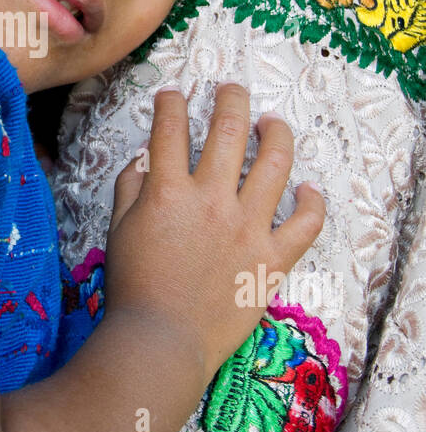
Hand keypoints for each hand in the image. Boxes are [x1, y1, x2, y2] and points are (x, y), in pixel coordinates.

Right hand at [103, 83, 324, 378]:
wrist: (162, 341)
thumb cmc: (132, 288)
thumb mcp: (118, 231)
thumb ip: (130, 189)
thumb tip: (143, 161)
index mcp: (168, 192)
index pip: (170, 130)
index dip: (171, 105)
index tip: (173, 95)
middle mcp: (212, 200)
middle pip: (229, 132)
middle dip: (231, 100)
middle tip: (232, 90)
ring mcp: (248, 228)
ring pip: (275, 164)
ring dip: (276, 134)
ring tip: (274, 123)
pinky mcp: (272, 259)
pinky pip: (305, 223)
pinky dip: (311, 203)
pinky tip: (307, 189)